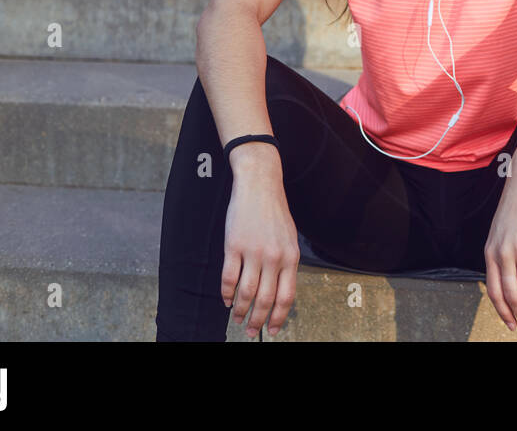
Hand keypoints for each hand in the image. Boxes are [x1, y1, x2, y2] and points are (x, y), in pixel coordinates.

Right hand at [222, 142, 299, 337]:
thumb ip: (287, 264)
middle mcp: (274, 257)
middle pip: (265, 300)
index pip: (286, 297)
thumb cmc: (274, 212)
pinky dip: (226, 293)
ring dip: (240, 310)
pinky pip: (229, 277)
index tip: (273, 331)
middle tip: (250, 332)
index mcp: (291, 257)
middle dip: (258, 321)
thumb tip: (282, 292)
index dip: (279, 318)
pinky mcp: (233, 245)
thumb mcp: (290, 238)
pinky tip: (226, 300)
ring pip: (246, 292)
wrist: (259, 185)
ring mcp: (253, 251)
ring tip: (237, 318)